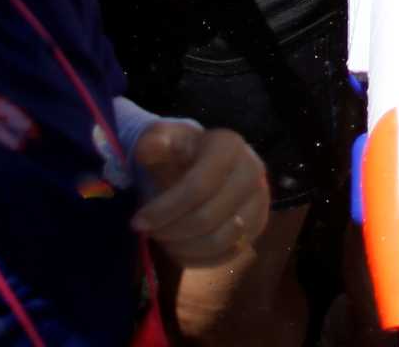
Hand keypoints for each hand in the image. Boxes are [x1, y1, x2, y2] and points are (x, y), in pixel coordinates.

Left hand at [131, 121, 269, 270]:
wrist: (209, 163)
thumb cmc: (182, 152)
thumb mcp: (165, 139)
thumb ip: (154, 141)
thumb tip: (149, 148)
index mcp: (229, 146)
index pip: (197, 187)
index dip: (164, 210)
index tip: (137, 222)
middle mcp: (253, 172)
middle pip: (208, 218)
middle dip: (171, 230)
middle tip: (149, 232)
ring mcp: (260, 201)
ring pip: (218, 242)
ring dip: (182, 247)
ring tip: (163, 238)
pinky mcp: (259, 226)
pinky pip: (226, 256)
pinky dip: (197, 258)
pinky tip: (179, 247)